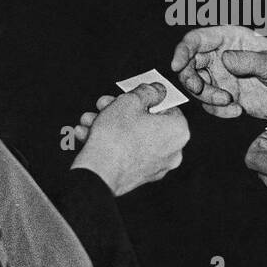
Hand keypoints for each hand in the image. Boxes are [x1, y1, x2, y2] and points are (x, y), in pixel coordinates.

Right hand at [71, 83, 189, 195]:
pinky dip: (110, 142)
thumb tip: (156, 89)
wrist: (99, 173)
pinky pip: (127, 153)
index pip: (167, 106)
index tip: (129, 95)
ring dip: (110, 125)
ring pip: (133, 137)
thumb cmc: (117, 136)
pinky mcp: (139, 177)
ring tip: (89, 119)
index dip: (145, 97)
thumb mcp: (130, 101)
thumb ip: (146, 91)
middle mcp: (173, 151)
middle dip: (120, 111)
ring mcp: (157, 167)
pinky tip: (87, 134)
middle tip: (104, 104)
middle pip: (147, 122)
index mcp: (178, 131)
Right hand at [170, 24, 266, 119]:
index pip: (198, 39)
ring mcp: (223, 78)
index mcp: (232, 39)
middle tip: (201, 90)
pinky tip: (237, 111)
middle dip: (191, 79)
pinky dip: (218, 111)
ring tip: (230, 103)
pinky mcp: (228, 97)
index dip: (183, 50)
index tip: (177, 65)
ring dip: (207, 98)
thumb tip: (224, 59)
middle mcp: (222, 56)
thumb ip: (249, 61)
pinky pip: (210, 105)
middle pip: (190, 64)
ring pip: (197, 87)